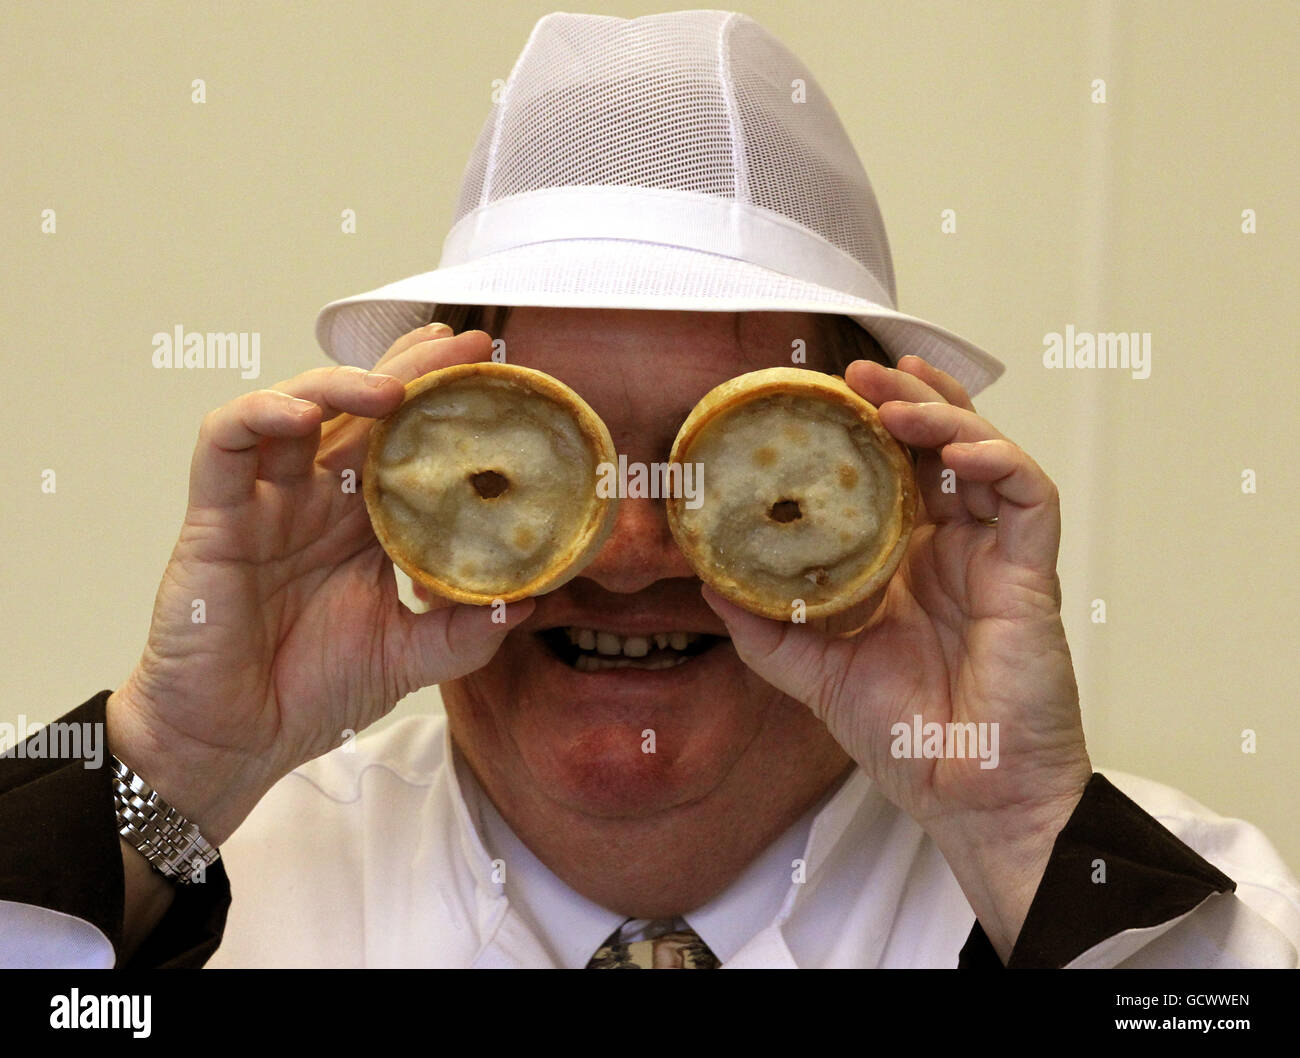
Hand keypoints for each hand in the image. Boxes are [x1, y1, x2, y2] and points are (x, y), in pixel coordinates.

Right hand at [108, 324, 533, 844]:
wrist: (237, 743)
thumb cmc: (312, 694)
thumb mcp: (408, 659)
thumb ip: (463, 632)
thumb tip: (527, 602)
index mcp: (363, 526)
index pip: (405, 445)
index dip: (441, 408)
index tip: (491, 376)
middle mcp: (317, 501)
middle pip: (361, 413)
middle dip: (408, 372)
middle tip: (458, 344)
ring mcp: (266, 503)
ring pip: (295, 408)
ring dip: (339, 384)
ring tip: (391, 388)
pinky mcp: (215, 516)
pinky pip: (226, 443)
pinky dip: (260, 415)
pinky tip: (303, 413)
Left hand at [702, 355, 1092, 958]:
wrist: (966, 796)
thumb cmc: (907, 739)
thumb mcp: (813, 672)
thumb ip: (764, 626)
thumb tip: (705, 583)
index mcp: (907, 564)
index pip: (893, 472)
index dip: (868, 426)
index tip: (826, 393)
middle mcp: (952, 550)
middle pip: (939, 447)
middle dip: (904, 399)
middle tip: (859, 372)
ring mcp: (994, 557)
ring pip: (984, 454)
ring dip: (943, 414)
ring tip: (894, 395)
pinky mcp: (1031, 572)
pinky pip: (1028, 495)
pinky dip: (995, 460)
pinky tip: (954, 449)